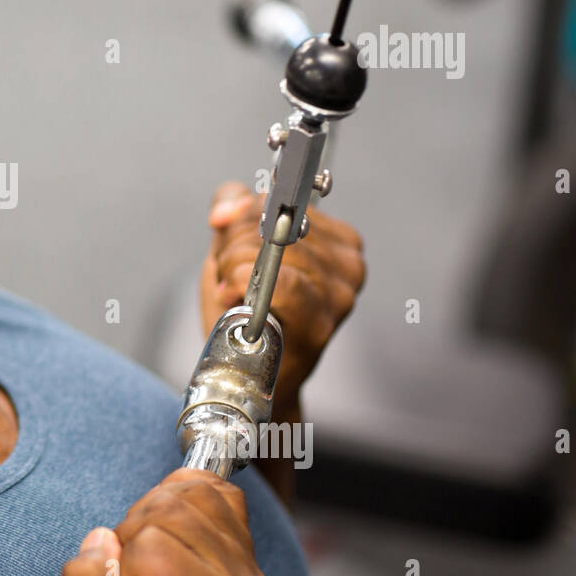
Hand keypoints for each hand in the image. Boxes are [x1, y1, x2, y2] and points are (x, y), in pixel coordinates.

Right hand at [59, 469, 275, 575]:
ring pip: (196, 490)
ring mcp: (250, 567)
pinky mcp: (246, 551)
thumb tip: (100, 540)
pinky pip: (219, 492)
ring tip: (144, 555)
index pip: (153, 547)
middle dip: (133, 534)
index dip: (122, 567)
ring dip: (154, 512)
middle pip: (170, 508)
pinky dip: (184, 494)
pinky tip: (166, 529)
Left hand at [199, 181, 365, 422]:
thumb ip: (234, 209)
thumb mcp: (236, 247)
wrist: (250, 373)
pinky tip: (238, 302)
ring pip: (271, 250)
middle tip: (234, 280)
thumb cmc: (247, 312)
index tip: (232, 247)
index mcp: (338, 239)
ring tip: (237, 295)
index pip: (280, 202)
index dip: (243, 221)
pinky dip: (246, 286)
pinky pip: (282, 283)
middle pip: (274, 224)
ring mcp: (340, 294)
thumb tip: (226, 209)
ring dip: (234, 271)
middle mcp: (349, 264)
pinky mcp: (322, 322)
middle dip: (235, 249)